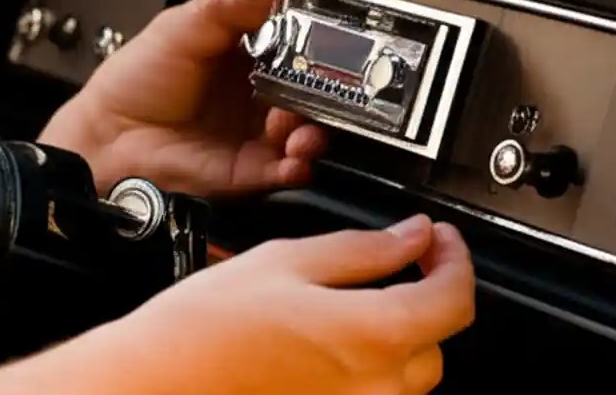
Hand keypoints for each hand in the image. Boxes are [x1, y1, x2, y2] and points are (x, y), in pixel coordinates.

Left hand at [39, 0, 325, 196]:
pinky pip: (284, 172)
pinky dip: (297, 167)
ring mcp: (252, 135)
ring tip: (296, 129)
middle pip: (308, 95)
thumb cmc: (134, 81)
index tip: (328, 48)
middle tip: (316, 92)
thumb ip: (230, 3)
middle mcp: (253, 97)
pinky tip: (293, 158)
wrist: (107, 135)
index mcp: (243, 57)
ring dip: (311, 132)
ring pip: (303, 134)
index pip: (296, 50)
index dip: (315, 50)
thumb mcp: (182, 26)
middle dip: (321, 96)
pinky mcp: (246, 171)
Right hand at [82, 216, 473, 394]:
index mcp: (373, 335)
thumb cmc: (208, 327)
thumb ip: (362, 249)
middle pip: (436, 342)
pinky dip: (365, 371)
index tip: (440, 239)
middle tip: (398, 263)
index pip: (454, 300)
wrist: (160, 381)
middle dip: (425, 297)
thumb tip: (413, 237)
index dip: (455, 260)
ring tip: (355, 305)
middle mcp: (376, 388)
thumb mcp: (287, 261)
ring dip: (399, 338)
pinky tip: (327, 346)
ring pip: (408, 377)